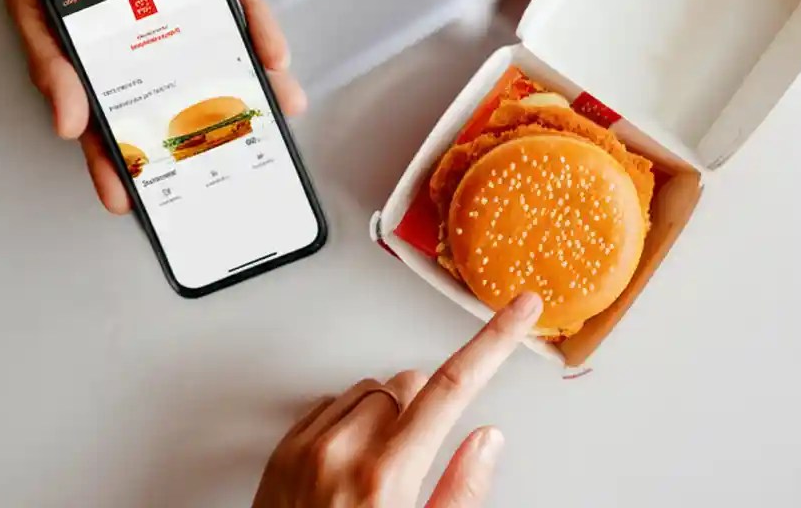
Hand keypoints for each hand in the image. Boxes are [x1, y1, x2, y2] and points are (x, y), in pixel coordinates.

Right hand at [1, 0, 304, 212]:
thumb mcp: (34, 7)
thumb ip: (53, 64)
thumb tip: (68, 125)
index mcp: (107, 58)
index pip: (121, 123)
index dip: (124, 165)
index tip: (131, 202)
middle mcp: (156, 42)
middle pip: (185, 100)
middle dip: (204, 139)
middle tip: (224, 176)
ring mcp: (189, 9)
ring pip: (228, 61)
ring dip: (252, 93)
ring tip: (270, 127)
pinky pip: (248, 8)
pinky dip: (263, 35)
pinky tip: (275, 62)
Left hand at [252, 293, 542, 506]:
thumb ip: (461, 491)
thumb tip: (487, 439)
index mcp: (387, 474)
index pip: (453, 386)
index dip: (493, 342)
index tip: (517, 310)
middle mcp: (343, 450)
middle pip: (410, 384)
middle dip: (427, 406)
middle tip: (422, 458)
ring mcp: (307, 447)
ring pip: (370, 391)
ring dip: (387, 414)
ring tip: (383, 468)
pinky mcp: (283, 450)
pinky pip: (331, 406)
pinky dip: (350, 422)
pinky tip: (352, 464)